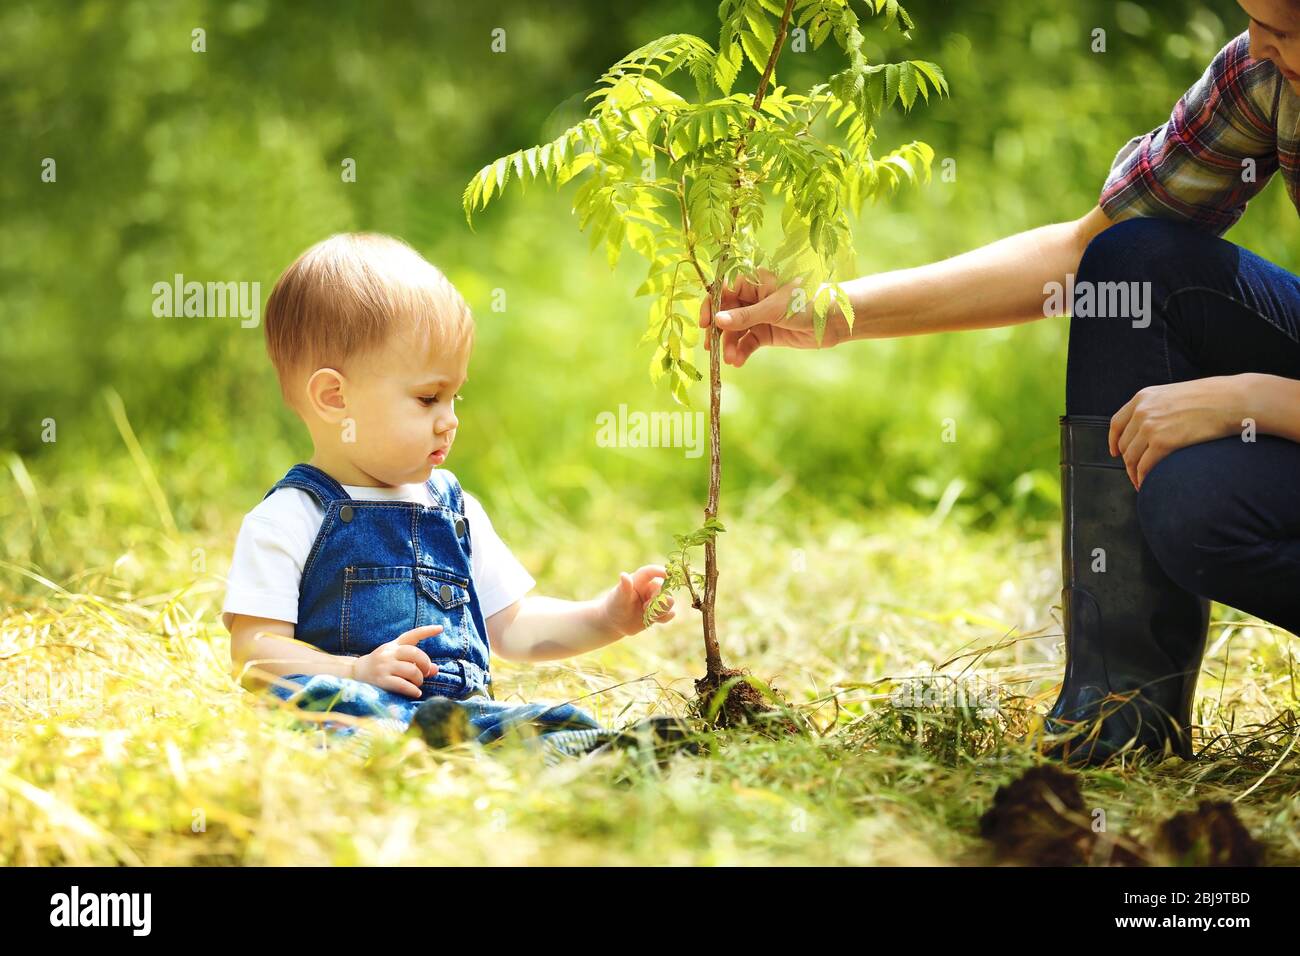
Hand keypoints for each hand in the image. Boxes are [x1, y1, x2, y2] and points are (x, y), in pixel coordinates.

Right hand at [352, 624, 441, 697]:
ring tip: (417, 684)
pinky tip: (416, 692)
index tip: (440, 628)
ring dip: (419, 680)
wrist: (356, 673)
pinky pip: (403, 685)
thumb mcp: (396, 659)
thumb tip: (435, 669)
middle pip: (415, 654)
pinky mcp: (381, 680)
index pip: (412, 635)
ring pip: (412, 671)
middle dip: (425, 664)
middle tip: (425, 672)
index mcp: (393, 645)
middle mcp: (389, 653)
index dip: (427, 631)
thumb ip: (415, 662)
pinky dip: (413, 690)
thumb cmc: (381, 666)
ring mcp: (384, 666)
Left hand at [601, 565, 675, 636]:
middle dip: (658, 599)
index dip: (660, 571)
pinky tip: (654, 620)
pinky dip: (664, 617)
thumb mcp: (618, 598)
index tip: (668, 575)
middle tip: (644, 607)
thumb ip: (624, 588)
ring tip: (648, 615)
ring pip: (669, 601)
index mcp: (639, 581)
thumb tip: (624, 575)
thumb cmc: (615, 606)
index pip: (650, 572)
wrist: (615, 622)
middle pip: (663, 589)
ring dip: (661, 610)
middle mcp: (649, 588)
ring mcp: (655, 600)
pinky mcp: (659, 612)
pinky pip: (670, 613)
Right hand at [698, 268, 851, 366]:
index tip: (705, 323)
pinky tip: (738, 361)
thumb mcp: (774, 309)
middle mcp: (754, 296)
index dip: (711, 305)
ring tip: (730, 359)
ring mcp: (759, 315)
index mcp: (754, 280)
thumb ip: (745, 316)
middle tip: (710, 347)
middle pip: (726, 313)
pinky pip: (748, 342)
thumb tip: (717, 321)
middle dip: (718, 331)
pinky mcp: (767, 332)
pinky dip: (742, 351)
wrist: (834, 320)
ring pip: (736, 330)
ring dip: (730, 345)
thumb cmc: (807, 302)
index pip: (724, 290)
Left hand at [1109, 377, 1245, 489]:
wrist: (1231, 400)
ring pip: (1131, 458)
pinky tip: (1147, 485)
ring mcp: (1150, 426)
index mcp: (1143, 397)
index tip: (1115, 452)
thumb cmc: (1211, 398)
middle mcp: (1142, 411)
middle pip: (1124, 444)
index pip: (1116, 423)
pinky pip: (1144, 467)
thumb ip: (1157, 407)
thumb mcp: (1174, 394)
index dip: (1114, 441)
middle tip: (1135, 473)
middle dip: (1128, 461)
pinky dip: (1143, 479)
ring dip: (1134, 474)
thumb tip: (1150, 427)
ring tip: (1141, 483)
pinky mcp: (1162, 442)